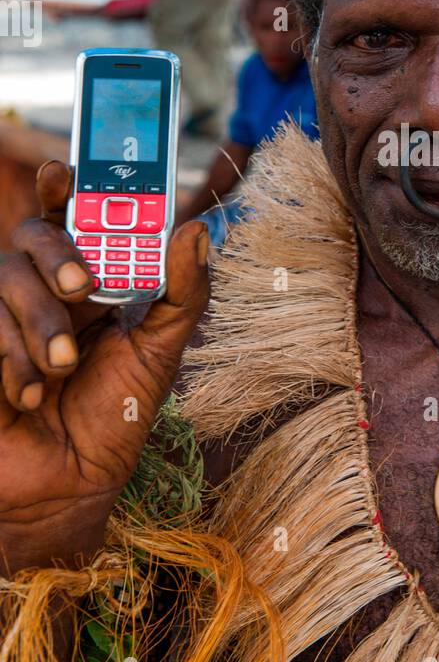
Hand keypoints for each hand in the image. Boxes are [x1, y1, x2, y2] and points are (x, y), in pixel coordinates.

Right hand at [0, 161, 208, 570]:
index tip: (63, 171)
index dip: (61, 188)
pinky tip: (27, 399)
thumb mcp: (161, 353)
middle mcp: (38, 291)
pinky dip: (10, 366)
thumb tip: (196, 228)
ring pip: (2, 282)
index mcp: (85, 282)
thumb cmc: (115, 418)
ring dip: (37, 329)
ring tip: (61, 372)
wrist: (67, 490)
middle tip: (81, 289)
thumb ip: (184, 292)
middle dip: (55, 258)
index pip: (66, 216)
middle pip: (29, 238)